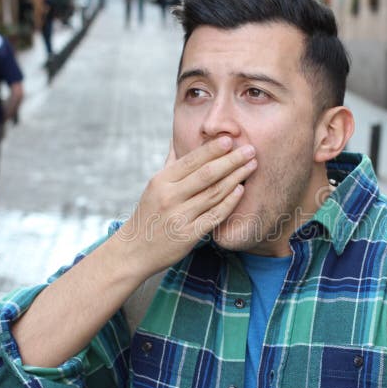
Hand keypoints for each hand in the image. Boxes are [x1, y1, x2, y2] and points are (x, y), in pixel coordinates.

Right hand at [115, 137, 256, 275]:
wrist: (134, 250)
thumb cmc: (149, 214)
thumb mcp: (154, 186)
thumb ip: (170, 163)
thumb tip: (177, 137)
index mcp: (161, 181)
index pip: (191, 161)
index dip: (213, 150)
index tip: (230, 139)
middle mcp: (170, 197)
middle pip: (207, 174)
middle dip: (231, 160)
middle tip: (251, 150)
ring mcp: (180, 217)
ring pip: (214, 193)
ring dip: (236, 177)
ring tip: (251, 166)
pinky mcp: (189, 235)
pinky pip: (214, 215)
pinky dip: (229, 202)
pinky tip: (241, 190)